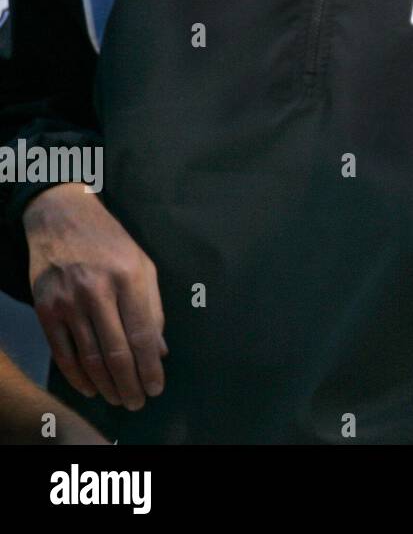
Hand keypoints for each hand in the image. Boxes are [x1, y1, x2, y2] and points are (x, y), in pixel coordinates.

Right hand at [23, 185, 166, 410]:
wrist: (61, 219)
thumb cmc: (111, 242)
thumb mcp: (143, 265)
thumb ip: (153, 307)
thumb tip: (160, 350)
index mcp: (129, 278)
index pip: (142, 334)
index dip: (150, 367)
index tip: (157, 386)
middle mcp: (97, 291)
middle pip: (116, 352)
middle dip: (130, 383)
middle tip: (138, 401)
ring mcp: (68, 302)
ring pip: (89, 357)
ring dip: (106, 385)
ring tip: (119, 398)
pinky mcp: (45, 309)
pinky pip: (62, 352)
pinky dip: (77, 376)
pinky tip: (91, 388)